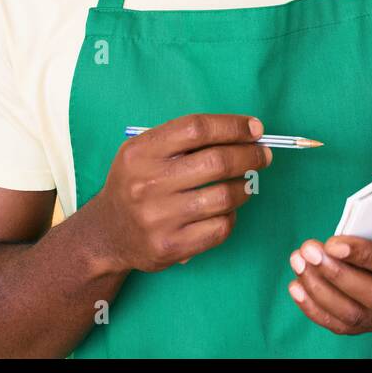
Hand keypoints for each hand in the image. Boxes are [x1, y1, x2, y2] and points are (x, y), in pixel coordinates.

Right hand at [90, 113, 272, 273]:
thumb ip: (183, 139)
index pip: (196, 129)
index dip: (232, 126)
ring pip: (224, 196)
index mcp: (140, 153)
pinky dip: (232, 215)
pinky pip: (220, 228)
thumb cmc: (137, 183)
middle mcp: (147, 184)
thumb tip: (244, 132)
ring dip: (245, 187)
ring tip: (247, 183)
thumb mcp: (143, 152)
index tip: (255, 128)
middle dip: (250, 156)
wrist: (108, 233)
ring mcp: (158, 218)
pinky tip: (228, 209)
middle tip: (263, 155)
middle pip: (216, 161)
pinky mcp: (170, 247)